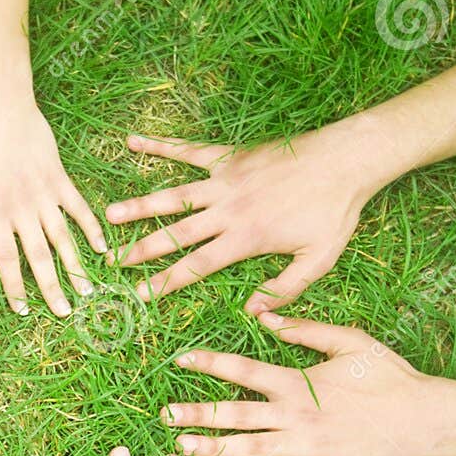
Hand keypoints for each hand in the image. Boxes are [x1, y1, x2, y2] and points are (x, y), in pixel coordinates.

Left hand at [0, 97, 105, 316]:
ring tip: (86, 293)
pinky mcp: (59, 177)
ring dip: (75, 267)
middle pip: (39, 256)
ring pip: (63, 238)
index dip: (14, 287)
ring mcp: (45, 193)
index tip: (22, 310)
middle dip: (51, 288)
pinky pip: (79, 207)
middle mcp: (22, 208)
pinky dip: (91, 228)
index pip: (6, 259)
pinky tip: (101, 249)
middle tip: (63, 314)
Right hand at [106, 122, 391, 308]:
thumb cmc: (336, 212)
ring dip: (140, 204)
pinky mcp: (230, 155)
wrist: (346, 159)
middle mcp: (228, 210)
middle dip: (141, 249)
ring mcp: (225, 179)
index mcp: (246, 238)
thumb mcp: (318, 260)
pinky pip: (188, 150)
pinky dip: (159, 145)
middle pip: (175, 233)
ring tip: (109, 213)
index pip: (197, 265)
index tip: (139, 295)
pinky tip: (132, 141)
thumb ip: (285, 289)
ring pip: (173, 194)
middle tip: (112, 261)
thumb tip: (253, 313)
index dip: (165, 282)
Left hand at [165, 312, 438, 455]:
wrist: (426, 419)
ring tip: (180, 451)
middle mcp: (294, 414)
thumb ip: (305, 330)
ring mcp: (304, 447)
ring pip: (247, 449)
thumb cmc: (391, 376)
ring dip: (212, 450)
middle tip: (164, 415)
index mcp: (297, 381)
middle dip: (196, 413)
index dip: (210, 363)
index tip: (180, 359)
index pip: (243, 369)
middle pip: (234, 413)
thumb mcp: (350, 341)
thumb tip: (267, 317)